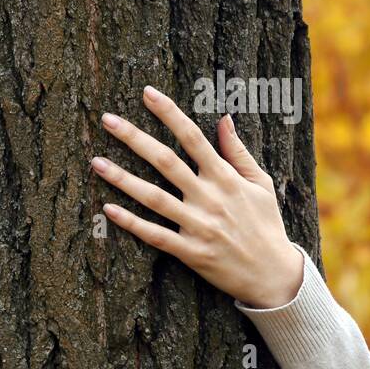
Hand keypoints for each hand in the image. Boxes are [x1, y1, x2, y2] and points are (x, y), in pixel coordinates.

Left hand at [92, 85, 303, 308]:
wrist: (274, 275)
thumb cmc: (265, 225)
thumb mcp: (260, 184)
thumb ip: (238, 151)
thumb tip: (223, 118)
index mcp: (225, 178)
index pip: (193, 138)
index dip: (169, 113)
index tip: (147, 93)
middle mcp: (210, 197)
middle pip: (166, 161)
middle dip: (135, 138)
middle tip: (107, 119)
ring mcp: (199, 225)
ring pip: (154, 197)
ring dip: (122, 179)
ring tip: (95, 162)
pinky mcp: (191, 252)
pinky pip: (155, 235)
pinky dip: (131, 223)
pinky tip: (107, 209)